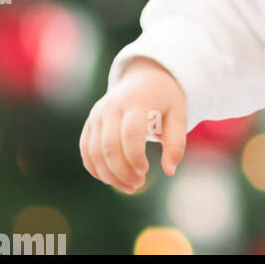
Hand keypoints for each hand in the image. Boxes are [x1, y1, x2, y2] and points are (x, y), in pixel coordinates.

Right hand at [80, 56, 186, 192]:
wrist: (144, 77)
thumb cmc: (164, 100)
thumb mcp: (178, 114)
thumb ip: (176, 142)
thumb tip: (170, 171)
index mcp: (137, 102)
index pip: (130, 134)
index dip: (135, 158)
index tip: (146, 171)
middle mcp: (112, 107)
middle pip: (109, 146)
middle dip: (122, 172)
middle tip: (138, 184)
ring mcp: (98, 114)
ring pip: (94, 152)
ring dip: (109, 175)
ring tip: (129, 186)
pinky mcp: (90, 123)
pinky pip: (86, 151)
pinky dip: (96, 169)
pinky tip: (112, 179)